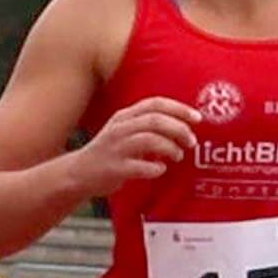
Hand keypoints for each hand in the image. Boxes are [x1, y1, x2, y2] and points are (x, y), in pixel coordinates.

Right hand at [72, 97, 200, 196]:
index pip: (155, 104)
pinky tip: (160, 169)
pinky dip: (155, 168)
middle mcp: (120, 128)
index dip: (179, 108)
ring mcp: (116, 148)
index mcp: (125, 116)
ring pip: (149, 139)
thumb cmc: (111, 152)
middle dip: (179, 129)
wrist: (79, 173)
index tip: (198, 118)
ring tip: (178, 156)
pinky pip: (140, 166)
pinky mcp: (114, 168)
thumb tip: (185, 128)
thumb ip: (150, 127)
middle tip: (191, 141)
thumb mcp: (126, 131)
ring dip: (170, 147)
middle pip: (155, 120)